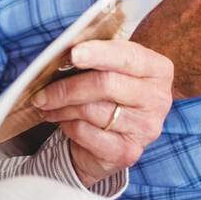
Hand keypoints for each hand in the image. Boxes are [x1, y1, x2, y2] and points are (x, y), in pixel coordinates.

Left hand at [32, 39, 173, 188]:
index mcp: (158, 70)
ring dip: (61, 106)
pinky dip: (66, 125)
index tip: (73, 53)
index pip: (128, 56)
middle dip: (68, 86)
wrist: (114, 135)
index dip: (99, 53)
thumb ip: (95, 55)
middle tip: (42, 90)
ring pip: (91, 110)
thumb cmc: (109, 92)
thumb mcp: (109, 67)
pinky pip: (85, 133)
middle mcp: (158, 99)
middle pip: (106, 84)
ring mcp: (145, 128)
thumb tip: (64, 47)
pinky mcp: (128, 152)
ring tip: (47, 103)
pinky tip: (61, 120)